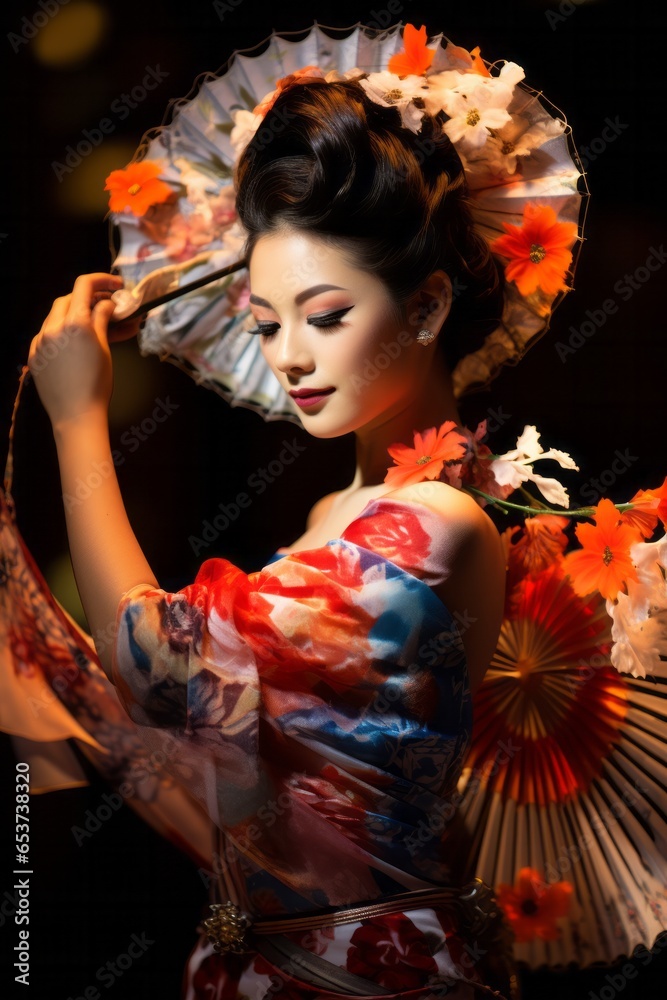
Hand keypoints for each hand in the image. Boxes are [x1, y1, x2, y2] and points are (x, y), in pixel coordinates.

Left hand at [28, 273, 141, 427]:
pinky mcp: (34, 355)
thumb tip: (106, 304)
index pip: (84, 285)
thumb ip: (102, 320)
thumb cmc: (97, 383)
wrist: (76, 415)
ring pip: (55, 316)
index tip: (116, 286)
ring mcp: (40, 341)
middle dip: (88, 298)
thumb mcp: (104, 349)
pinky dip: (61, 332)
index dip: (102, 280)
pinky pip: (46, 335)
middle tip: (106, 306)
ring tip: (93, 325)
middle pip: (68, 299)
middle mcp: (52, 327)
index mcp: (74, 323)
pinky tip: (74, 344)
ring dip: (74, 315)